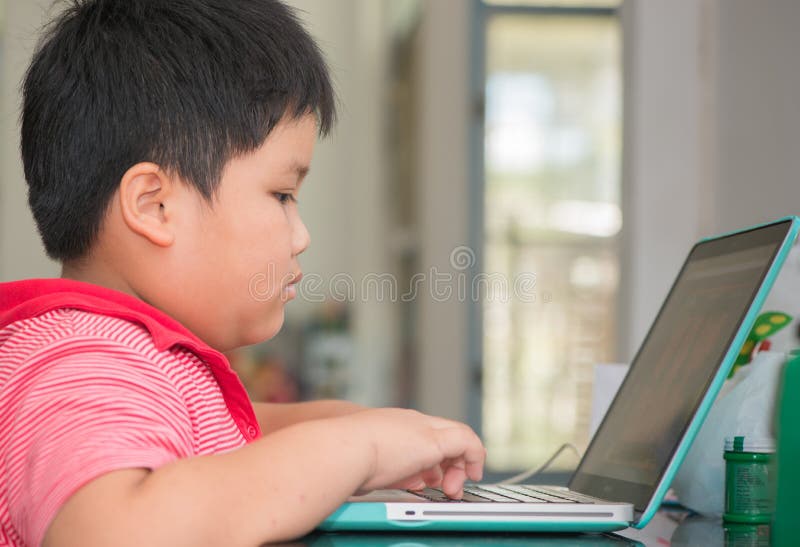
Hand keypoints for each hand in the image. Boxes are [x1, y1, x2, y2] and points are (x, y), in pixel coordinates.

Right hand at [336, 408, 484, 498]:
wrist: (342, 449)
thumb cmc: (343, 459)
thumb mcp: (368, 463)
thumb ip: (384, 470)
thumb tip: (392, 483)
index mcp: (390, 426)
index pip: (420, 436)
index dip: (429, 459)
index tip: (426, 480)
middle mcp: (409, 422)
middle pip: (442, 434)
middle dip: (449, 463)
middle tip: (447, 487)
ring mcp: (422, 428)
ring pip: (457, 437)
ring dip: (459, 466)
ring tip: (453, 490)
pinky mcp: (434, 440)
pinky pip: (467, 442)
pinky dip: (475, 458)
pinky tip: (473, 475)